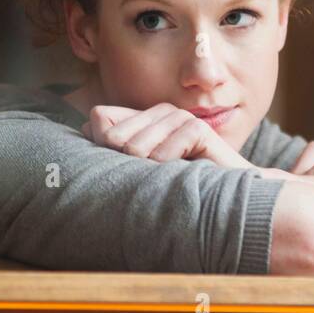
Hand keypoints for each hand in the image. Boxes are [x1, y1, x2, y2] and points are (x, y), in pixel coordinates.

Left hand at [82, 103, 251, 169]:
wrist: (226, 200)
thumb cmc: (181, 186)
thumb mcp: (142, 169)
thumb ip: (115, 146)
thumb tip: (86, 125)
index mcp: (145, 119)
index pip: (100, 117)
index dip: (102, 147)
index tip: (122, 168)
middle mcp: (161, 113)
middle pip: (112, 135)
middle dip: (125, 165)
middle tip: (151, 177)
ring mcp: (180, 117)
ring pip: (134, 146)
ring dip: (147, 173)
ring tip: (166, 179)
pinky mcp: (197, 128)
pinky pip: (160, 155)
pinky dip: (167, 173)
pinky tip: (182, 175)